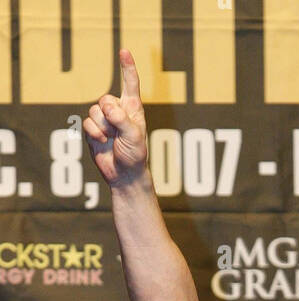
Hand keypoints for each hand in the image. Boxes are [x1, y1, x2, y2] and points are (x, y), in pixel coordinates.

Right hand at [84, 49, 147, 187]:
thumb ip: (121, 119)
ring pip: (94, 111)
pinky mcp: (92, 130)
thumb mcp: (134, 136)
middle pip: (105, 99)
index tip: (124, 51)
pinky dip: (93, 134)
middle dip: (109, 115)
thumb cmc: (135, 155)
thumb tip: (107, 107)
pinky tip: (102, 143)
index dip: (127, 67)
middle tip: (117, 132)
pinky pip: (86, 123)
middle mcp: (117, 110)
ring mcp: (104, 120)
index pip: (130, 83)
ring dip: (102, 127)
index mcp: (132, 108)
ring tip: (111, 140)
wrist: (124, 175)